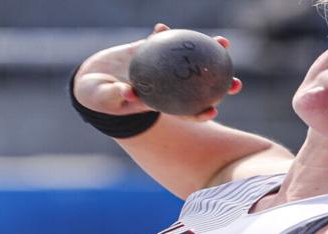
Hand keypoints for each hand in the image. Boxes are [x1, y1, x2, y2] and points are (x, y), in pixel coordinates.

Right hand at [73, 23, 242, 122]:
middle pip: (199, 88)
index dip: (200, 113)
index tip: (213, 111)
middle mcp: (167, 86)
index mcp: (160, 103)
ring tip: (222, 41)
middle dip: (220, 86)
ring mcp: (162, 67)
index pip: (185, 111)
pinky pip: (160, 40)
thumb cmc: (98, 96)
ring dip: (207, 51)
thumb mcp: (103, 99)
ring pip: (189, 60)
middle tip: (236, 82)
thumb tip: (129, 93)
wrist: (91, 80)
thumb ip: (115, 97)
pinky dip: (163, 33)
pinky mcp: (150, 50)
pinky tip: (163, 26)